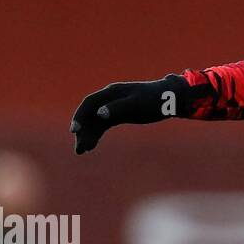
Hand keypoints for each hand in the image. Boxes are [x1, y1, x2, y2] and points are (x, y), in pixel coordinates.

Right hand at [70, 74, 188, 153]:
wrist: (169, 99)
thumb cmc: (154, 100)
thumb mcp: (137, 104)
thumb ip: (118, 108)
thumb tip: (99, 114)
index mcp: (112, 92)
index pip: (90, 103)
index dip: (80, 116)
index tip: (75, 130)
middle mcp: (109, 98)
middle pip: (89, 114)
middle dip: (82, 130)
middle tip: (79, 149)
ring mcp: (112, 107)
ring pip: (95, 121)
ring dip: (87, 135)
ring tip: (82, 151)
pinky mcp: (118, 115)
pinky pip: (102, 125)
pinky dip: (96, 134)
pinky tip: (91, 145)